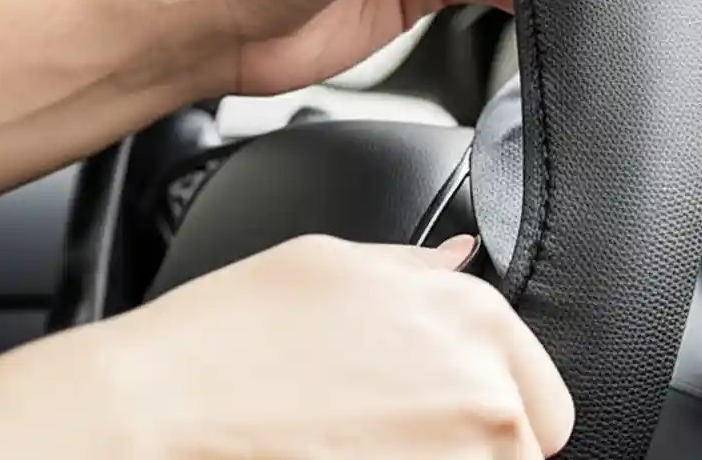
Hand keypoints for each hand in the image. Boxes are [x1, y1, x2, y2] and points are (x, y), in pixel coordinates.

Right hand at [101, 236, 572, 457]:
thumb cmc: (231, 334)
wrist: (158, 411)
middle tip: (396, 432)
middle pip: (525, 450)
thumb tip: (463, 261)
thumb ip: (417, 270)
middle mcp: (485, 396)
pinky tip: (345, 457)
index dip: (498, 405)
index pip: (543, 396)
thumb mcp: (330, 266)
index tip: (449, 410)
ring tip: (357, 444)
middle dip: (478, 445)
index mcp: (473, 318)